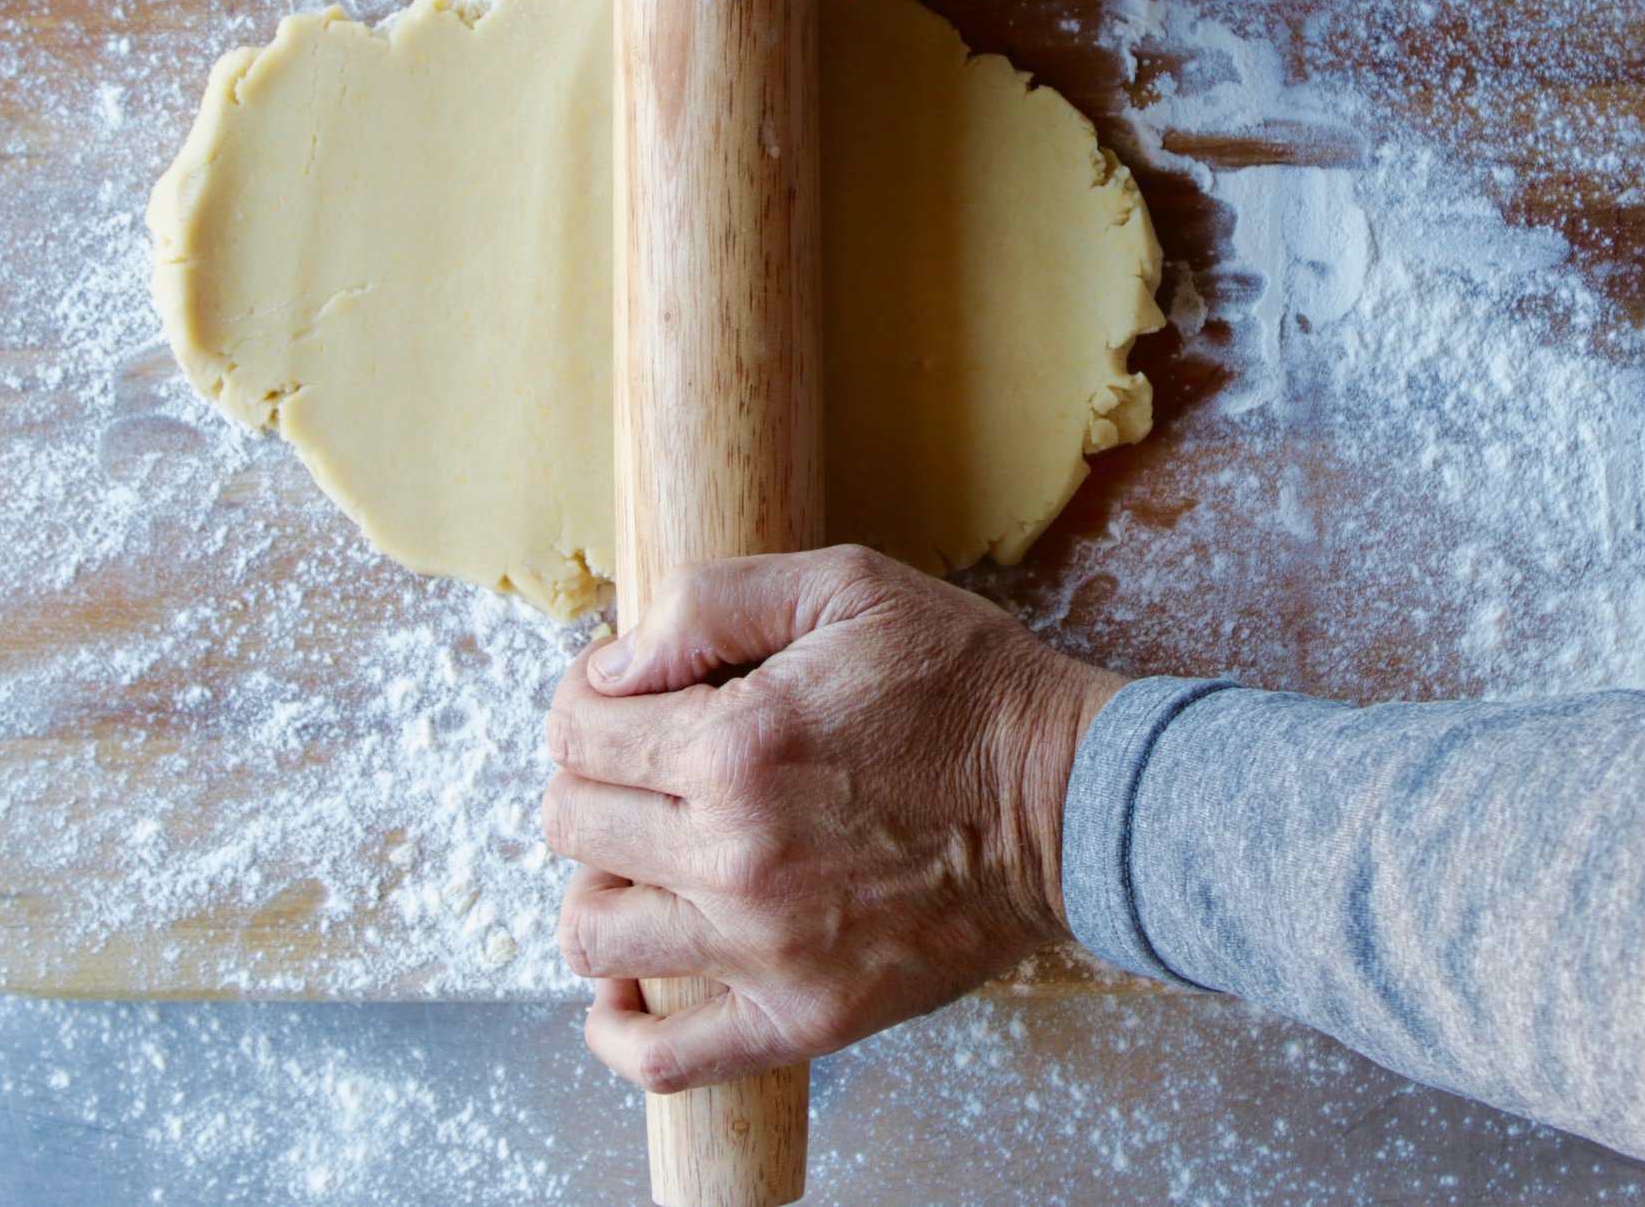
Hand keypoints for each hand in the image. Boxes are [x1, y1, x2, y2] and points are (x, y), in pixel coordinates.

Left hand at [540, 546, 1125, 1091]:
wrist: (1071, 802)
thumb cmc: (965, 687)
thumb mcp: (848, 588)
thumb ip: (712, 603)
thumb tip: (613, 661)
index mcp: (735, 745)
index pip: (579, 729)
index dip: (588, 698)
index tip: (628, 694)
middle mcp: (732, 854)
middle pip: (572, 823)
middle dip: (590, 777)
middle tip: (643, 763)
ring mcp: (762, 947)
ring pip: (591, 934)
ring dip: (597, 885)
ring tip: (644, 857)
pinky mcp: (801, 1015)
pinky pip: (663, 1055)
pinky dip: (618, 1028)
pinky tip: (627, 985)